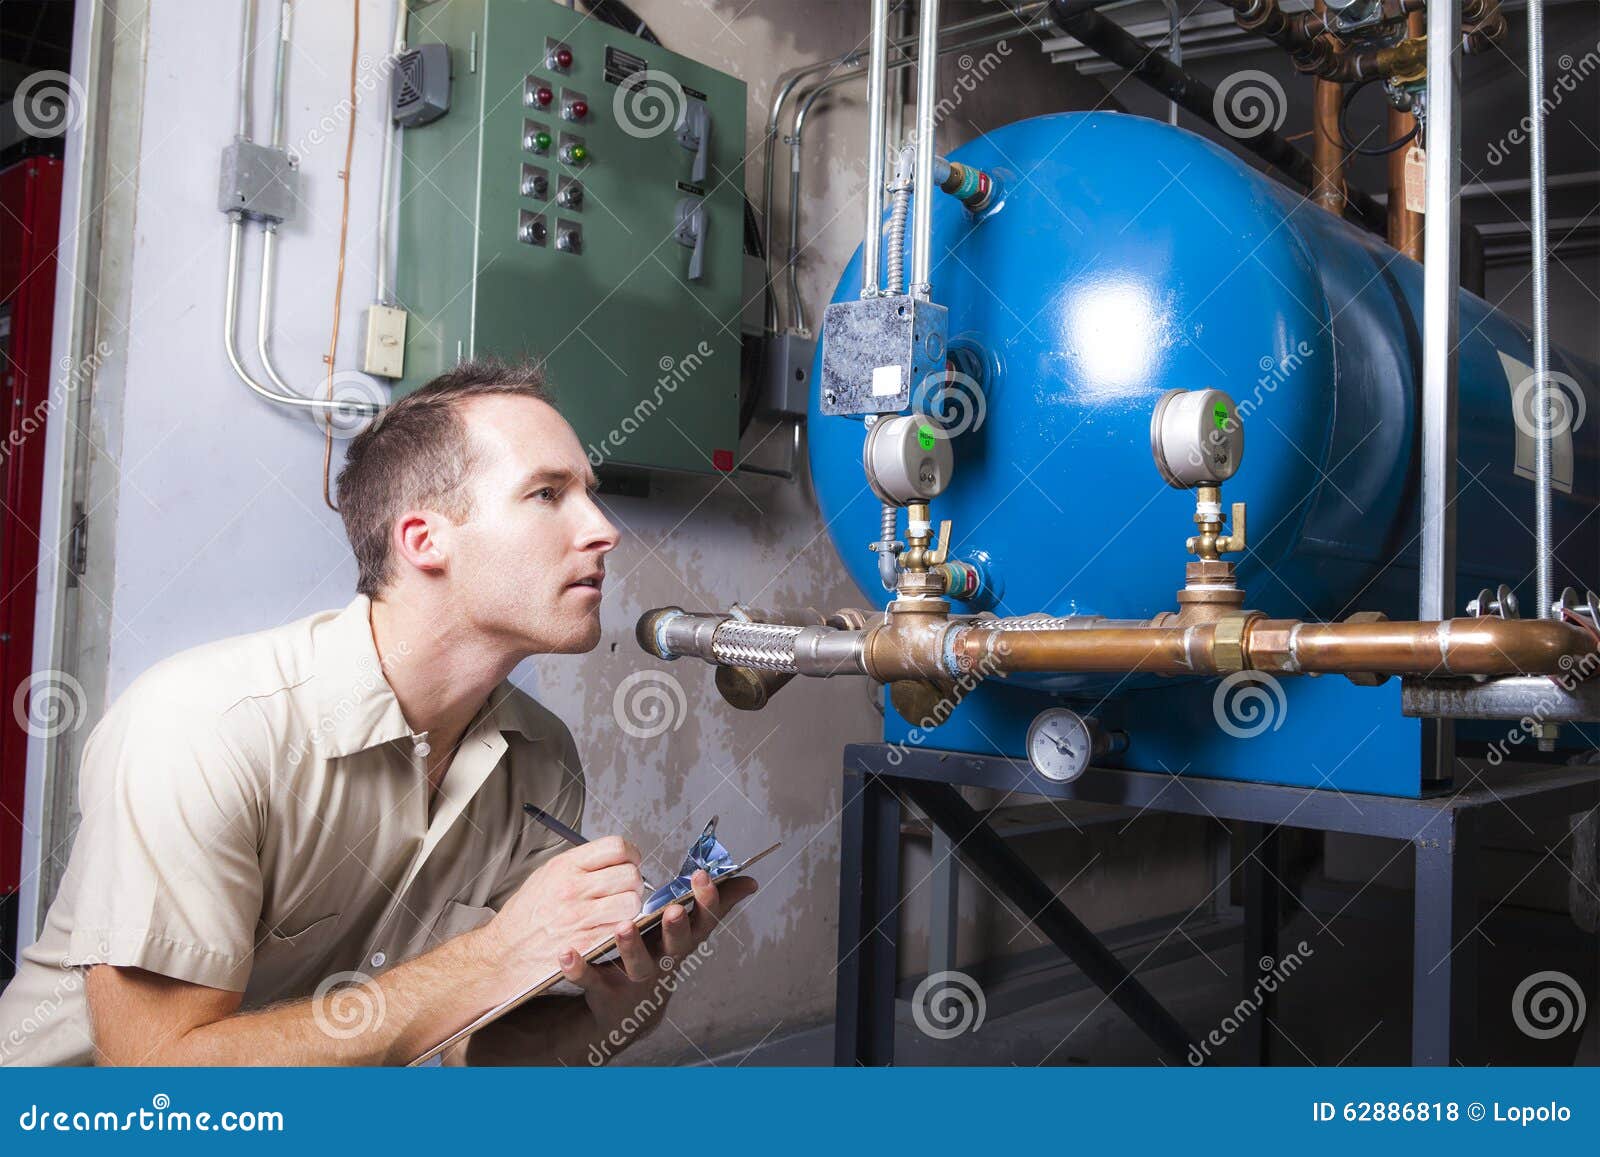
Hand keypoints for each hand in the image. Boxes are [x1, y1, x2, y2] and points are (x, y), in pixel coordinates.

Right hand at [481, 836, 643, 1001]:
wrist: (504, 953)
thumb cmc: (525, 916)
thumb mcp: (545, 876)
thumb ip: (579, 865)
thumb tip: (614, 859)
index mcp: (565, 866)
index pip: (616, 847)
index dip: (630, 855)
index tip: (630, 863)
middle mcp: (574, 888)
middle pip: (630, 875)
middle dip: (634, 883)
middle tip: (625, 891)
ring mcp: (580, 916)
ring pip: (632, 903)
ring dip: (631, 909)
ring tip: (620, 913)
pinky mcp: (586, 943)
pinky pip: (621, 930)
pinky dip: (623, 930)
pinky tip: (612, 930)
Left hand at [557, 869, 757, 1058]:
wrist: (624, 1014)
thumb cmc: (656, 959)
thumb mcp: (686, 933)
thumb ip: (715, 904)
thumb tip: (750, 880)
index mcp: (682, 943)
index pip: (702, 921)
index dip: (705, 901)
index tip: (701, 876)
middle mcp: (664, 964)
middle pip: (675, 948)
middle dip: (675, 929)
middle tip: (672, 910)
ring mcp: (635, 982)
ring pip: (636, 967)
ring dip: (631, 948)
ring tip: (623, 926)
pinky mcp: (605, 994)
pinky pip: (591, 981)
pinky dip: (579, 969)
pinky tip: (567, 952)